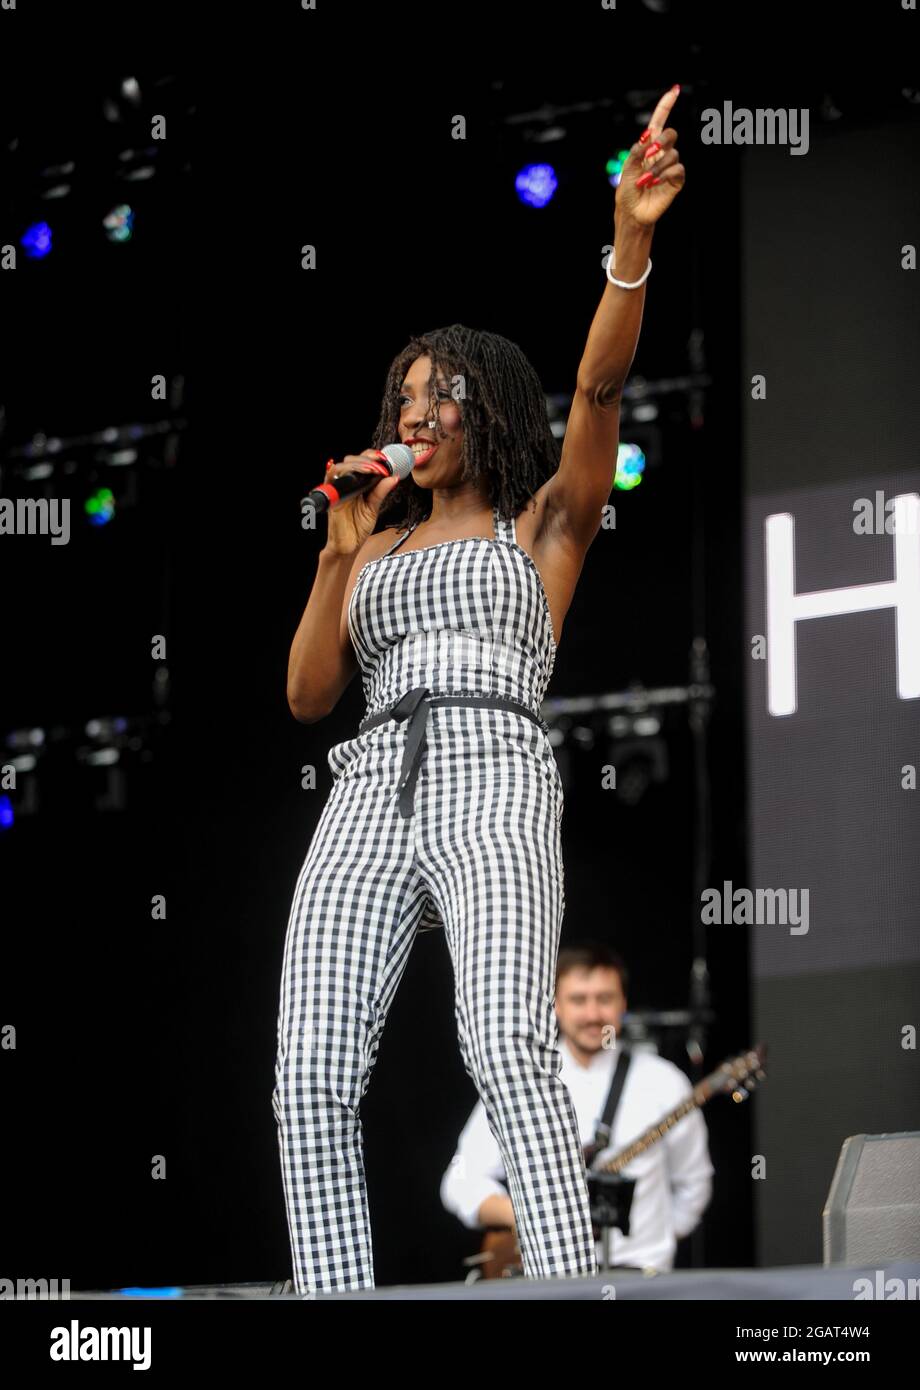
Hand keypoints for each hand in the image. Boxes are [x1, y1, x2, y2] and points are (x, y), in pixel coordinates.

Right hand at [323, 449, 402, 555]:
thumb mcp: (374, 506)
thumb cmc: (358, 527)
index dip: (372, 456)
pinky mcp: (331, 496)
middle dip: (367, 458)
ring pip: (341, 466)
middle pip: (350, 460)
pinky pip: (332, 478)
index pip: (361, 462)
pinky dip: (344, 471)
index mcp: (356, 484)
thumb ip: (381, 491)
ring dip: (358, 464)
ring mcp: (337, 489)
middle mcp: (345, 484)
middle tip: (381, 464)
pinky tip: (360, 473)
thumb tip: (394, 477)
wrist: (349, 546)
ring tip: (373, 469)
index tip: (386, 459)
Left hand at [615, 85, 684, 226]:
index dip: (666, 105)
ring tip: (645, 181)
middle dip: (663, 140)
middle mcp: (661, 154)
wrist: (632, 212)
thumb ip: (637, 151)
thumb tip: (649, 137)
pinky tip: (655, 184)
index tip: (675, 90)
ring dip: (657, 168)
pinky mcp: (676, 180)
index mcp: (648, 147)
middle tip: (651, 153)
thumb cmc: (627, 191)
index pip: (659, 122)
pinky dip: (665, 175)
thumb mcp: (627, 168)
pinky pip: (677, 169)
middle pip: (671, 134)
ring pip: (673, 154)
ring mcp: (670, 166)